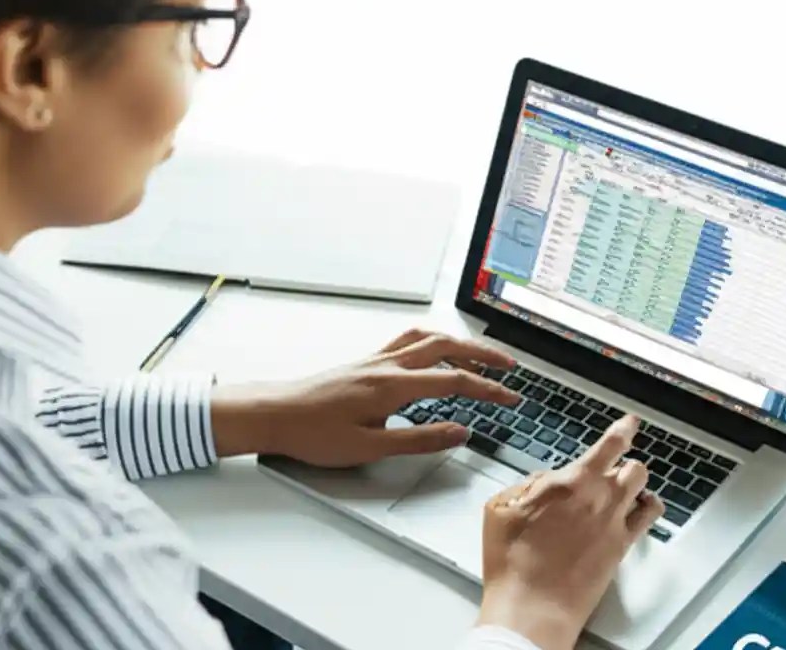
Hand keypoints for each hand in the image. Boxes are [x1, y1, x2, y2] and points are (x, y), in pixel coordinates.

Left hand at [210, 328, 519, 465]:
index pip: (454, 381)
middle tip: (510, 366)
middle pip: (447, 348)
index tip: (511, 398)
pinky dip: (432, 340)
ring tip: (480, 354)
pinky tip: (434, 350)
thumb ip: (418, 440)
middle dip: (484, 355)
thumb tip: (458, 432)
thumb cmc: (313, 433)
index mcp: (392, 386)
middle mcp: (386, 365)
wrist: (274, 414)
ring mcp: (375, 359)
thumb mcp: (369, 448)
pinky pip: (407, 340)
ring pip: (427, 338)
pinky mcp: (365, 361)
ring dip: (459, 342)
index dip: (488, 389)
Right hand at [477, 416, 663, 649]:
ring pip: (642, 485)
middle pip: (631, 465)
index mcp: (569, 482)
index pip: (610, 445)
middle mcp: (599, 498)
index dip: (623, 429)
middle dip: (623, 460)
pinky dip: (647, 506)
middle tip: (616, 461)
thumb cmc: (512, 563)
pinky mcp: (621, 548)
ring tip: (625, 483)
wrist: (532, 606)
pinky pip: (649, 517)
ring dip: (635, 480)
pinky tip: (638, 508)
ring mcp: (614, 523)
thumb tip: (545, 480)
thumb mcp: (500, 509)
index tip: (629, 423)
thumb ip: (527, 485)